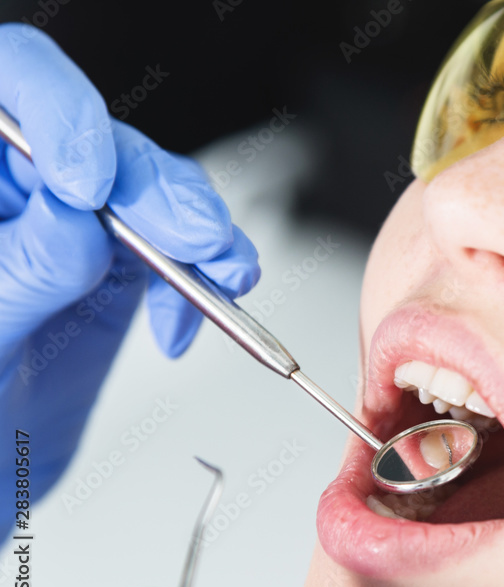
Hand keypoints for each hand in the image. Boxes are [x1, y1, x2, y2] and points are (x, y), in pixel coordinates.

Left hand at [0, 23, 259, 539]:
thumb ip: (19, 277)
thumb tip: (75, 218)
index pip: (10, 90)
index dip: (57, 111)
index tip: (90, 181)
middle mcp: (21, 196)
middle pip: (98, 144)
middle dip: (156, 190)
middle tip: (191, 241)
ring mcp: (75, 228)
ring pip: (152, 191)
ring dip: (200, 232)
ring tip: (221, 274)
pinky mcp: (120, 266)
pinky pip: (180, 249)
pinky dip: (205, 281)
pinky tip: (188, 319)